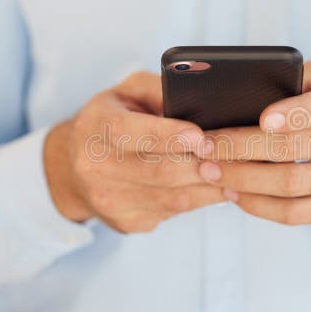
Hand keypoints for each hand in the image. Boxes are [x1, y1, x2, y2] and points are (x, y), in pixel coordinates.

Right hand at [44, 71, 225, 232]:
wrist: (76, 165)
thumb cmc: (115, 118)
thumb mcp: (130, 91)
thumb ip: (160, 89)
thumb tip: (199, 100)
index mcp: (95, 125)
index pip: (132, 133)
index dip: (170, 137)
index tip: (201, 138)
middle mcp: (94, 166)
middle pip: (160, 171)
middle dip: (200, 165)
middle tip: (232, 158)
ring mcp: (108, 199)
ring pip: (172, 198)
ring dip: (208, 187)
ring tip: (234, 173)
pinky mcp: (124, 222)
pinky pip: (172, 213)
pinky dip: (198, 200)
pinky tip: (212, 187)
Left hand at [197, 60, 310, 225]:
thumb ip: (306, 77)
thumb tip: (254, 82)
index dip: (295, 113)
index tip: (262, 117)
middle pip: (293, 151)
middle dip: (241, 148)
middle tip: (205, 145)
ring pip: (288, 185)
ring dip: (242, 178)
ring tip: (209, 169)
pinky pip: (293, 213)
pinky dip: (257, 204)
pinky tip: (234, 192)